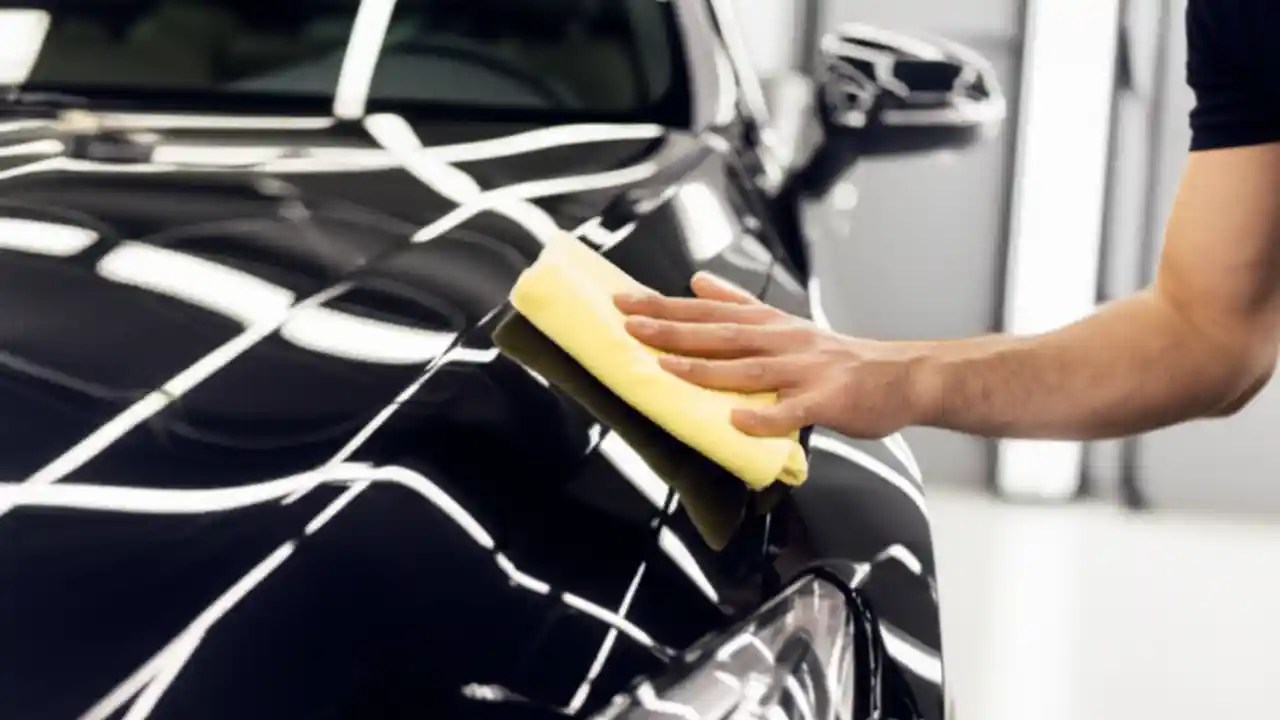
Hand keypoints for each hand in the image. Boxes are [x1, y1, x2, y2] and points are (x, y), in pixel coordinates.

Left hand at [614, 272, 936, 438]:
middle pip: (719, 333)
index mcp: (768, 323)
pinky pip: (790, 411)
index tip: (623, 300)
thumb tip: (696, 282)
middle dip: (671, 329)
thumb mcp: (784, 321)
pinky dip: (763, 416)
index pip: (707, 311)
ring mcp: (803, 370)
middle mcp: (781, 340)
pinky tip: (736, 420)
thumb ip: (739, 303)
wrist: (899, 375)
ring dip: (705, 368)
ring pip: (748, 368)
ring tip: (667, 367)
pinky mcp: (825, 400)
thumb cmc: (836, 356)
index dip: (664, 306)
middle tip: (629, 324)